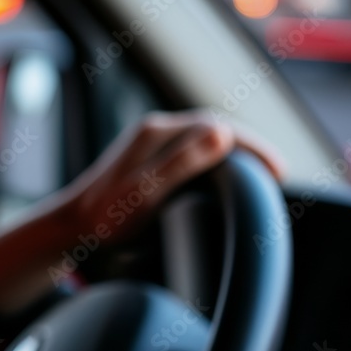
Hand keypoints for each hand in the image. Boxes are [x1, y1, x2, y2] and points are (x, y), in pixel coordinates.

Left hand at [63, 109, 284, 244]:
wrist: (73, 225)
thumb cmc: (105, 214)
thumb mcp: (146, 191)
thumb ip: (182, 162)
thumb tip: (223, 135)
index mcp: (155, 132)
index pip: (217, 125)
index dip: (252, 146)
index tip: (276, 171)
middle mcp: (154, 131)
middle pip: (213, 128)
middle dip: (248, 147)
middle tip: (276, 174)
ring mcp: (151, 144)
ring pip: (204, 139)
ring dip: (233, 153)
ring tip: (259, 176)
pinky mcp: (149, 159)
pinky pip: (192, 152)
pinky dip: (216, 162)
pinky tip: (226, 180)